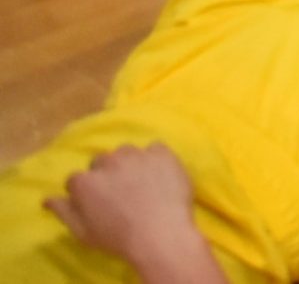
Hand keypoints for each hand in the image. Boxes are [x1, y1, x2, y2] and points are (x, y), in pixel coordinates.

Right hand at [42, 144, 200, 268]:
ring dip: (129, 163)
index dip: (86, 192)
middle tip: (119, 193)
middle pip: (102, 162)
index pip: (76, 179)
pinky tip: (159, 175)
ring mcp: (136, 155)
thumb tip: (47, 199)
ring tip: (140, 183)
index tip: (97, 203)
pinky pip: (155, 149)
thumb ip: (64, 211)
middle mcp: (107, 162)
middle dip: (106, 175)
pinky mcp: (161, 153)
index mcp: (84, 181)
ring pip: (126, 152)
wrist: (159, 233)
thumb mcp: (82, 232)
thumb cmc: (117, 237)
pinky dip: (155, 159)